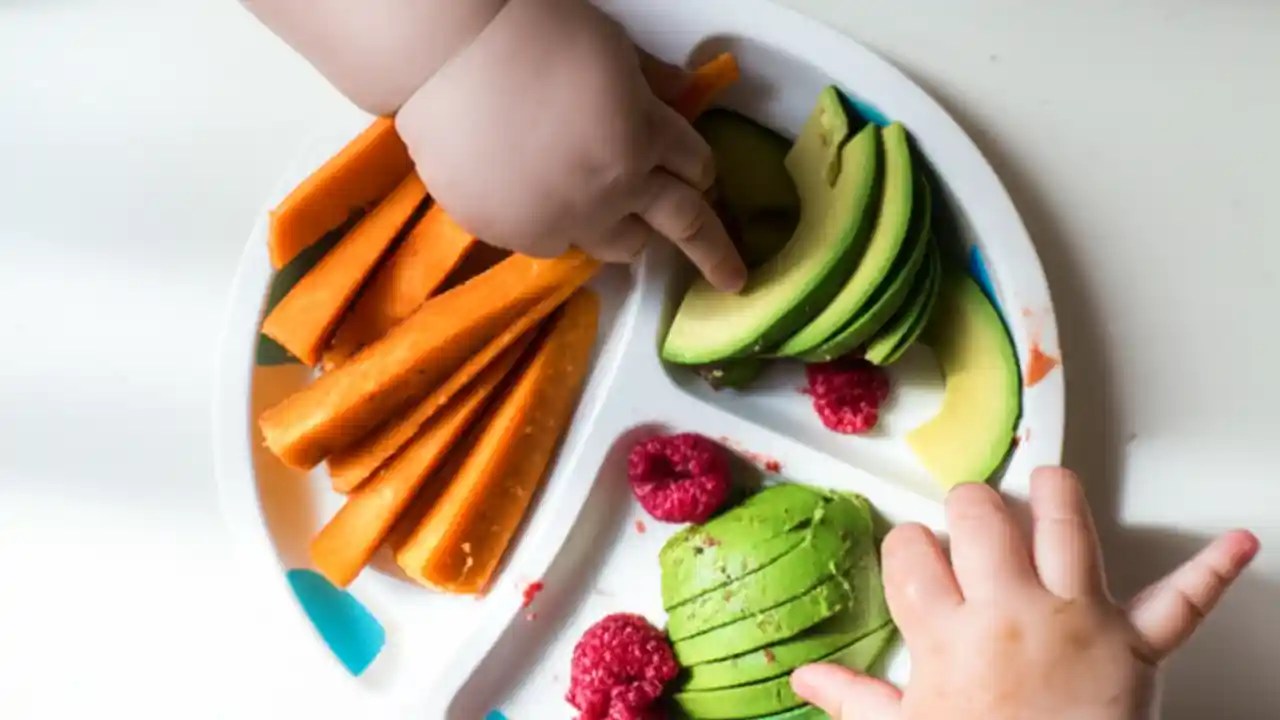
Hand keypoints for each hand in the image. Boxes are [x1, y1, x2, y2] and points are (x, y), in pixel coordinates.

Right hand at [396, 0, 745, 290]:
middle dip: (713, 251)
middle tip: (732, 278)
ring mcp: (561, 219)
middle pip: (680, 226)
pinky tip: (533, 196)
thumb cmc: (534, 30)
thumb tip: (684, 93)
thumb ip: (649, 81)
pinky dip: (553, 225)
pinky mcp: (509, 233)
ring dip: (626, 233)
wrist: (447, 50)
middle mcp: (615, 189)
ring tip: (618, 223)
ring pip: (617, 249)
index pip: (696, 167)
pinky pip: (547, 243)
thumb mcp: (611, 46)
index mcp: (646, 136)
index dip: (702, 170)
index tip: (705, 180)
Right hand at [792, 468, 1259, 719]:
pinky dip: (1212, 571)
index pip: (912, 554)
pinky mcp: (1136, 646)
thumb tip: (806, 681)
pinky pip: (1181, 603)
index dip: (908, 546)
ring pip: (1066, 529)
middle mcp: (1010, 612)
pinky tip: (1237, 542)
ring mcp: (1076, 621)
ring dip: (1058, 496)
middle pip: (979, 518)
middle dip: (968, 506)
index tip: (914, 556)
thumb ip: (854, 701)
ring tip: (1049, 483)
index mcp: (948, 634)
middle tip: (969, 515)